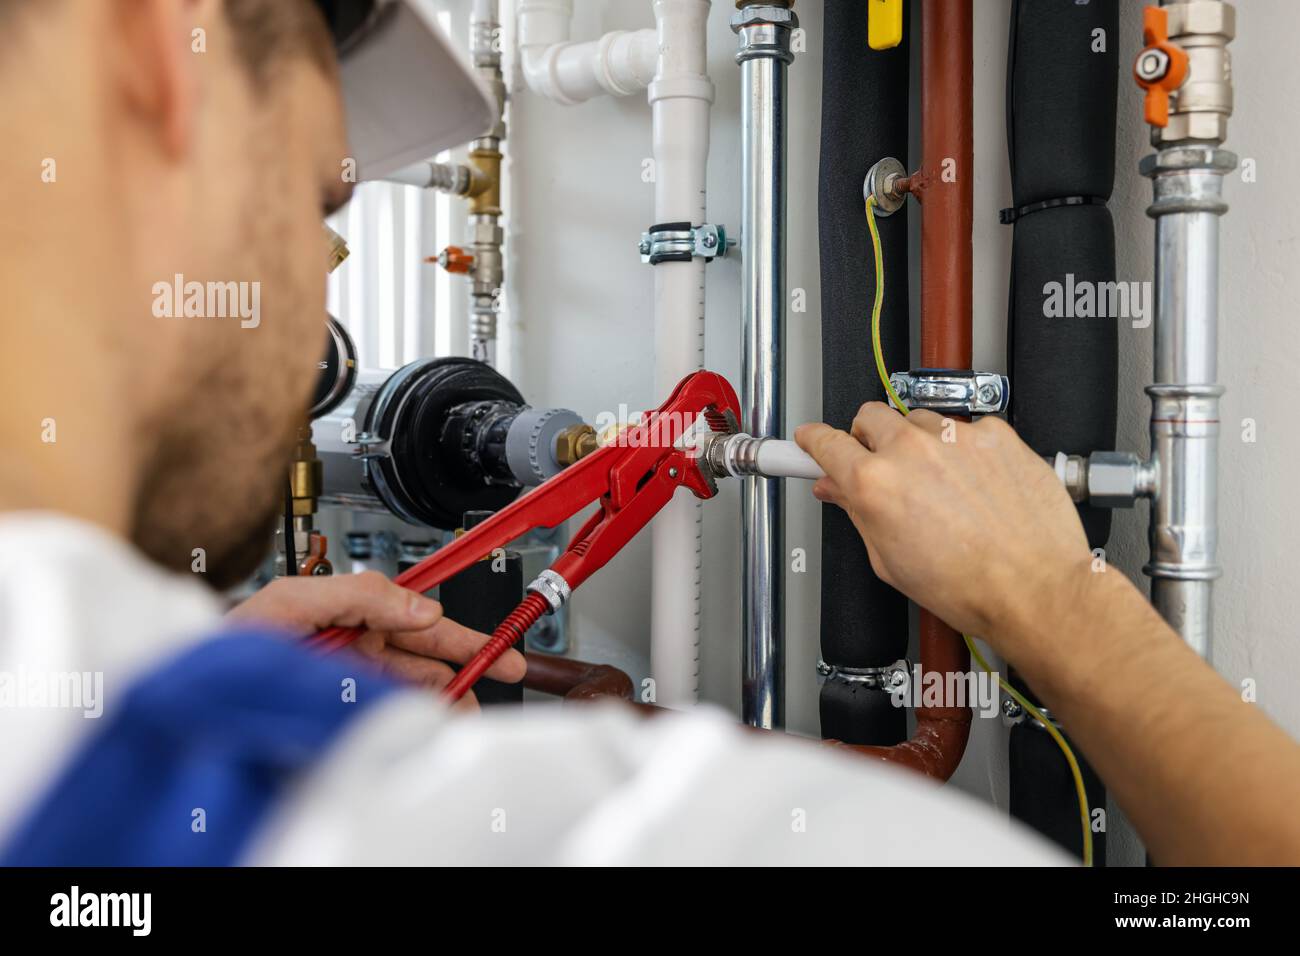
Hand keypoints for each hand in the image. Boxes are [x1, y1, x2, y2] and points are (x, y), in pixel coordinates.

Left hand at [226, 571, 525, 708]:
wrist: (192, 691)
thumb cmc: (227, 642)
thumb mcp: (293, 600)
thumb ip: (359, 593)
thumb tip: (420, 607)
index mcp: (349, 613)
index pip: (419, 620)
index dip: (461, 632)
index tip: (496, 643)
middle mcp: (354, 649)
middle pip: (426, 657)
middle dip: (466, 666)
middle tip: (500, 675)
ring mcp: (349, 684)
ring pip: (412, 690)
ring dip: (442, 698)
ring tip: (464, 712)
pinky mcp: (340, 714)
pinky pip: (387, 715)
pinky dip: (412, 719)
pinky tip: (427, 722)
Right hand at [796, 405, 1092, 646]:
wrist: (1034, 588)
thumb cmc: (969, 587)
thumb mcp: (890, 561)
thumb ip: (858, 513)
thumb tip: (840, 491)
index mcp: (875, 483)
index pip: (826, 442)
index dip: (813, 441)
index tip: (812, 440)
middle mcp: (912, 450)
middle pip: (870, 417)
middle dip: (867, 438)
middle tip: (879, 465)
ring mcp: (956, 437)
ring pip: (919, 419)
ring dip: (918, 442)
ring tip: (938, 483)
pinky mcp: (996, 434)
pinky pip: (967, 428)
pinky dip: (965, 449)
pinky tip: (974, 483)